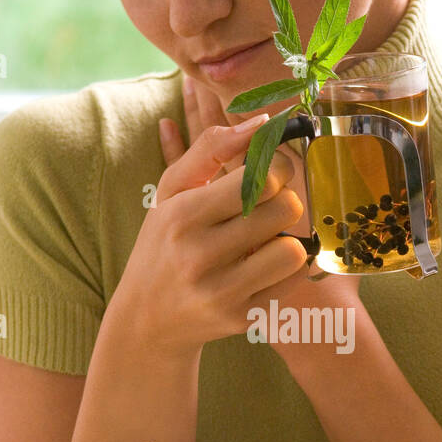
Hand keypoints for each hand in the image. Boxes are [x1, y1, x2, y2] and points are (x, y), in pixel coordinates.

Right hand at [113, 82, 308, 355]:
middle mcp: (200, 255)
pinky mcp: (243, 318)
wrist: (147, 318)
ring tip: (268, 237)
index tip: (270, 172)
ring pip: (293, 250)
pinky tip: (269, 262)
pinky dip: (290, 266)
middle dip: (285, 200)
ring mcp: (222, 291)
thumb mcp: (171, 190)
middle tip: (270, 205)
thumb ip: (210, 147)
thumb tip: (262, 123)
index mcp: (183, 215)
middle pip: (284, 209)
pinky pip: (294, 281)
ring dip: (289, 238)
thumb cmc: (164, 242)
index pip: (260, 179)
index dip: (277, 168)